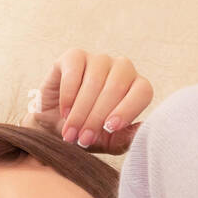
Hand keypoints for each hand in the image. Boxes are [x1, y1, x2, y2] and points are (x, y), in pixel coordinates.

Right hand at [21, 48, 151, 153]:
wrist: (55, 126)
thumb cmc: (86, 132)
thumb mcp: (107, 141)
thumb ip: (125, 138)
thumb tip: (143, 132)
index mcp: (136, 87)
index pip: (142, 92)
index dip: (127, 110)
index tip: (109, 128)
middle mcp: (122, 69)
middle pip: (116, 87)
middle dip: (97, 117)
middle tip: (83, 139)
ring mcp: (99, 60)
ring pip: (95, 81)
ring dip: (81, 111)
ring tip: (71, 131)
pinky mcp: (74, 56)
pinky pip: (74, 72)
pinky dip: (68, 95)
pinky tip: (65, 112)